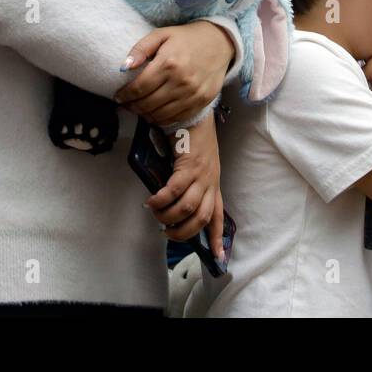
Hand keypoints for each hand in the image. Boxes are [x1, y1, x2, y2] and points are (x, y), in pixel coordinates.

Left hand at [115, 20, 233, 125]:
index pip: (139, 88)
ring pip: (160, 115)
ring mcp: (193, 94)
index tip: (118, 97)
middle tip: (126, 104)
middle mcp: (181, 81)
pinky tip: (155, 113)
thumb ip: (140, 49)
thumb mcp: (161, 34)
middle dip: (132, 107)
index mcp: (169, 63)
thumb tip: (123, 67)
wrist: (220, 43)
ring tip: (139, 109)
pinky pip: (176, 118)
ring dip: (145, 115)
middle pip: (148, 104)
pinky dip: (162, 119)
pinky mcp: (201, 102)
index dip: (125, 95)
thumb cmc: (186, 38)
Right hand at [145, 114, 223, 247]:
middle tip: (167, 232)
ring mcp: (201, 174)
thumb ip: (189, 182)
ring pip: (188, 207)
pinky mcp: (189, 165)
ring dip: (169, 216)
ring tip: (155, 214)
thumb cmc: (192, 137)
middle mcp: (210, 182)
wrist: (195, 113)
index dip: (217, 238)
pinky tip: (152, 201)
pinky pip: (175, 190)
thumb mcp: (197, 163)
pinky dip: (162, 199)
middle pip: (201, 218)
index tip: (218, 257)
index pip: (217, 215)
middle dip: (182, 232)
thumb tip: (169, 201)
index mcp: (213, 183)